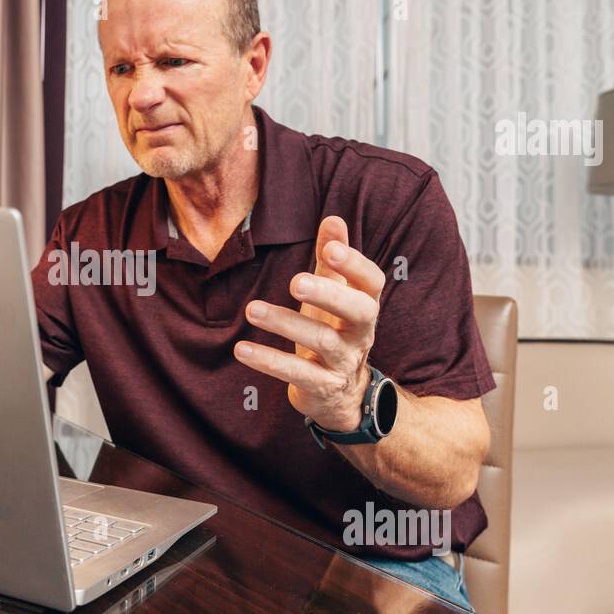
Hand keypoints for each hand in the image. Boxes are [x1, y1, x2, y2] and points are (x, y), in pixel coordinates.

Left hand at [232, 215, 384, 431]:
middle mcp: (360, 334)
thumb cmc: (333, 331)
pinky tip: (241, 348)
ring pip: (322, 342)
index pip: (371, 282)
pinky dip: (268, 360)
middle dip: (329, 295)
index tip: (330, 248)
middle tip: (296, 282)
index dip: (355, 265)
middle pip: (358, 312)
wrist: (340, 394)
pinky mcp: (321, 386)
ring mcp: (343, 362)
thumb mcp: (334, 296)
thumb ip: (332, 261)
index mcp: (365, 306)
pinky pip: (296, 373)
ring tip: (252, 309)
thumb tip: (333, 219)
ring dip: (286, 323)